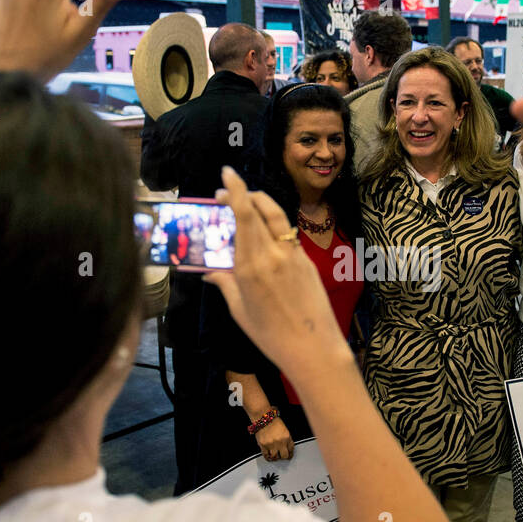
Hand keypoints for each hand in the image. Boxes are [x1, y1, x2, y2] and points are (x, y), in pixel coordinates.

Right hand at [205, 167, 351, 384]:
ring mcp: (293, 255)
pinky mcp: (306, 261)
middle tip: (226, 190)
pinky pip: (286, 234)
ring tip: (245, 203)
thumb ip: (225, 284)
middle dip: (242, 193)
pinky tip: (262, 235)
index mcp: (250, 266)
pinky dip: (271, 227)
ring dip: (259, 204)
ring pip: (276, 217)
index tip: (228, 173)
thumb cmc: (271, 336)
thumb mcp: (240, 310)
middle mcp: (273, 254)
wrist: (313, 348)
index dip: (235, 190)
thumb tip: (210, 272)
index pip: (243, 216)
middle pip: (259, 209)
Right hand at [255, 417, 294, 460]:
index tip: (289, 455)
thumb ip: (287, 439)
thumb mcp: (284, 429)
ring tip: (274, 455)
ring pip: (275, 457)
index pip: (291, 449)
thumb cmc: (273, 421)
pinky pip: (266, 455)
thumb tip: (287, 448)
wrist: (263, 417)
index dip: (290, 454)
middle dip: (283, 457)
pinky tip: (269, 456)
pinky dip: (268, 457)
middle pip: (284, 456)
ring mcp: (271, 444)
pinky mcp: (263, 445)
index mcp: (287, 437)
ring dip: (275, 457)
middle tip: (282, 456)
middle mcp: (280, 442)